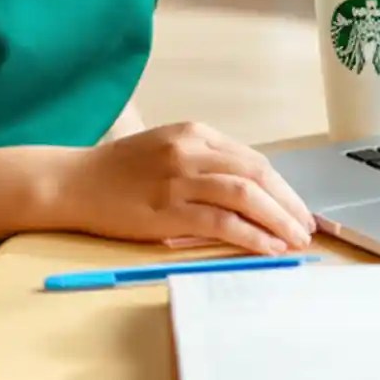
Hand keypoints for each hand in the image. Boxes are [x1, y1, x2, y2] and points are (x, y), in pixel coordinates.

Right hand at [64, 122, 316, 253]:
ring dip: (278, 220)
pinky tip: (268, 247)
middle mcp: (191, 150)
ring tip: (295, 240)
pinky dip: (251, 235)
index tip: (298, 208)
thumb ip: (204, 164)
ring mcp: (179, 178)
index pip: (253, 160)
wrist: (72, 182)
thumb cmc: (118, 172)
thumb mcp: (166, 151)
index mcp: (195, 133)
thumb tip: (250, 194)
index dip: (282, 187)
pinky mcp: (168, 208)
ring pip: (246, 196)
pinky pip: (222, 222)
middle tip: (307, 227)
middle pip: (257, 175)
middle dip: (288, 203)